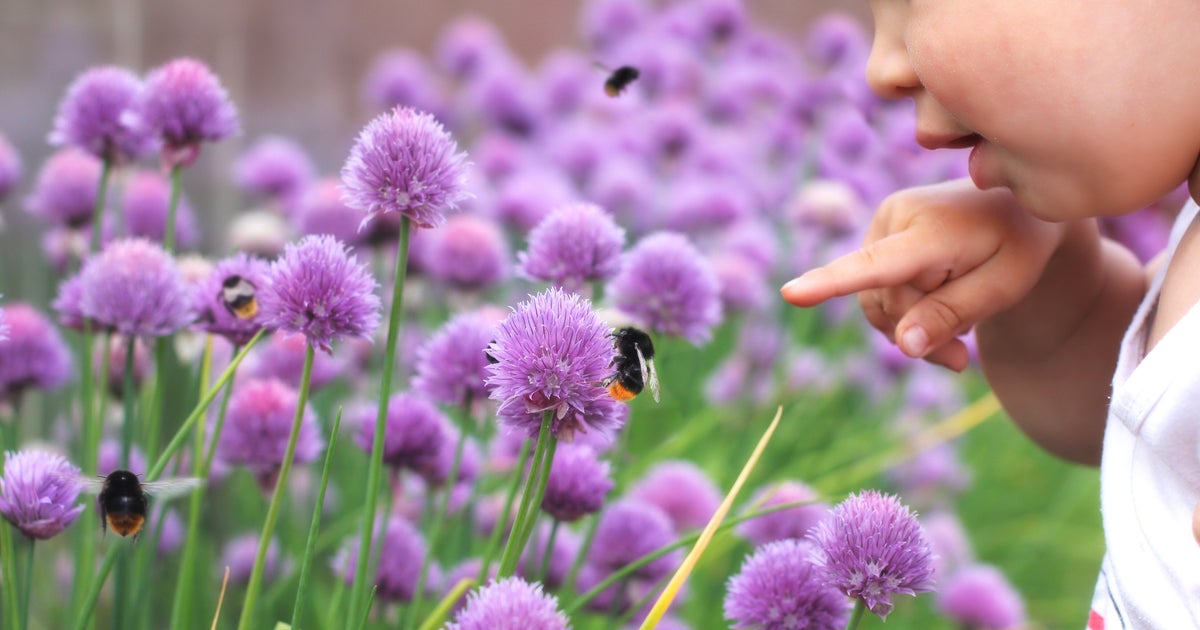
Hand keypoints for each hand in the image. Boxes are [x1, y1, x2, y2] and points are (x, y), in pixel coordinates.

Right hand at [781, 179, 1065, 370]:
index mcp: (932, 228)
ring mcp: (882, 222)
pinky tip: (936, 311)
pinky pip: (874, 291)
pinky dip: (902, 312)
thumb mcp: (1003, 287)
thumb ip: (950, 316)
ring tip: (958, 330)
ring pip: (875, 302)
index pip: (875, 264)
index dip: (831, 283)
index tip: (789, 294)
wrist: (1017, 204)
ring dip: (910, 326)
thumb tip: (903, 347)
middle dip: (919, 335)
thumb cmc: (1019, 244)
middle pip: (885, 303)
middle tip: (963, 359)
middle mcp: (895, 217)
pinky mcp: (877, 234)